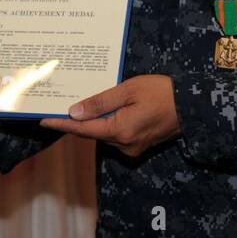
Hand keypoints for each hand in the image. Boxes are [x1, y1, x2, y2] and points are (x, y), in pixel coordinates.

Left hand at [40, 75, 180, 157]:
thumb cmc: (161, 92)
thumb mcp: (128, 90)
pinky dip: (107, 123)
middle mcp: (123, 144)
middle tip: (57, 106)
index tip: (43, 120)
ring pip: (104, 133)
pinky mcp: (139, 145)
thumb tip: (75, 112)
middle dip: (75, 121)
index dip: (62, 124)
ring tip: (77, 104)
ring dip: (92, 121)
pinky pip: (116, 134)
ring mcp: (132, 147)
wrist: (193, 105)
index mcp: (119, 131)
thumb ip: (101, 102)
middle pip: (92, 132)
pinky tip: (103, 110)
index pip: (83, 129)